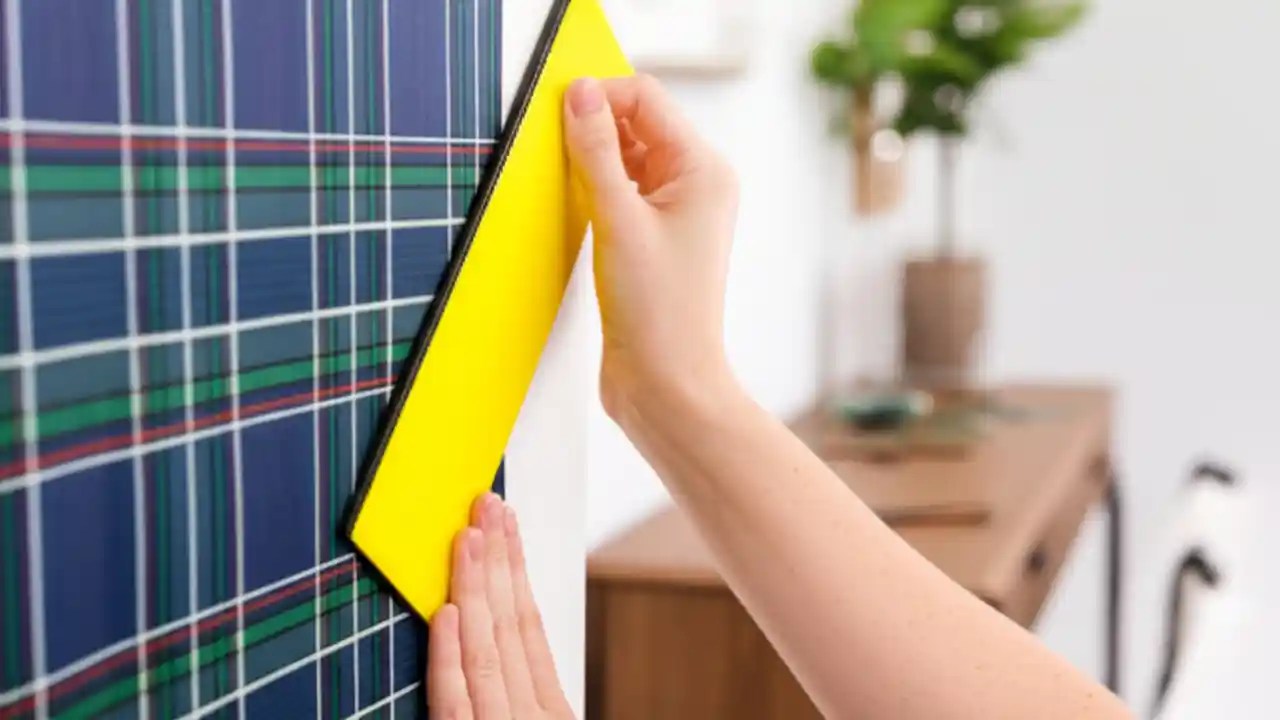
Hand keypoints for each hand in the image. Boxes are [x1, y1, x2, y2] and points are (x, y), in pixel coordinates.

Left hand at [427, 494, 572, 719]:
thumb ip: (522, 696)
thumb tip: (499, 640)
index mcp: (551, 712)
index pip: (531, 627)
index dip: (516, 571)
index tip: (505, 529)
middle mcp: (528, 716)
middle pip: (510, 625)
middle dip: (498, 559)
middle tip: (487, 508)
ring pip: (484, 650)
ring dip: (474, 588)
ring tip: (467, 536)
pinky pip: (452, 699)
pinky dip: (448, 654)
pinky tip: (445, 612)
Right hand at [563, 75, 739, 420]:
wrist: (666, 385)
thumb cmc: (659, 313)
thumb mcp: (618, 220)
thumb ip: (596, 151)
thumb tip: (580, 94)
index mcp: (704, 170)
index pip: (647, 99)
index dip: (600, 97)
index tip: (555, 112)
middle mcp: (697, 184)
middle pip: (637, 123)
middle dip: (594, 128)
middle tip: (553, 153)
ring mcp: (676, 211)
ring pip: (626, 157)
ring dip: (591, 161)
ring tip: (568, 190)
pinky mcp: (653, 237)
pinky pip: (621, 190)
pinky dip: (594, 189)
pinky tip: (573, 207)